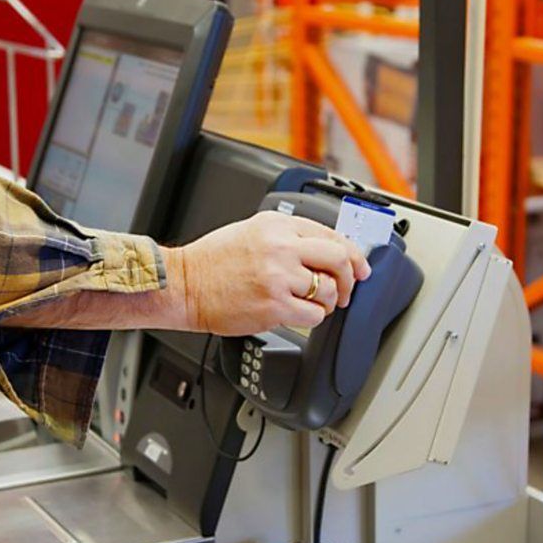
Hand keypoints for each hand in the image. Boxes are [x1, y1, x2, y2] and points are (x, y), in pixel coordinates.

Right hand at [166, 211, 371, 335]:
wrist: (184, 285)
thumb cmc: (212, 262)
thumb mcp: (251, 231)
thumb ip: (286, 237)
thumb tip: (323, 252)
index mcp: (277, 224)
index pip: (331, 233)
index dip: (353, 253)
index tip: (359, 266)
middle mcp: (280, 247)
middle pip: (339, 259)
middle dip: (350, 278)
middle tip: (346, 289)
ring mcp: (278, 277)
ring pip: (329, 290)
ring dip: (328, 301)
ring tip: (314, 304)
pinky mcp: (274, 306)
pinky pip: (313, 315)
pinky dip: (312, 318)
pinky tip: (298, 314)